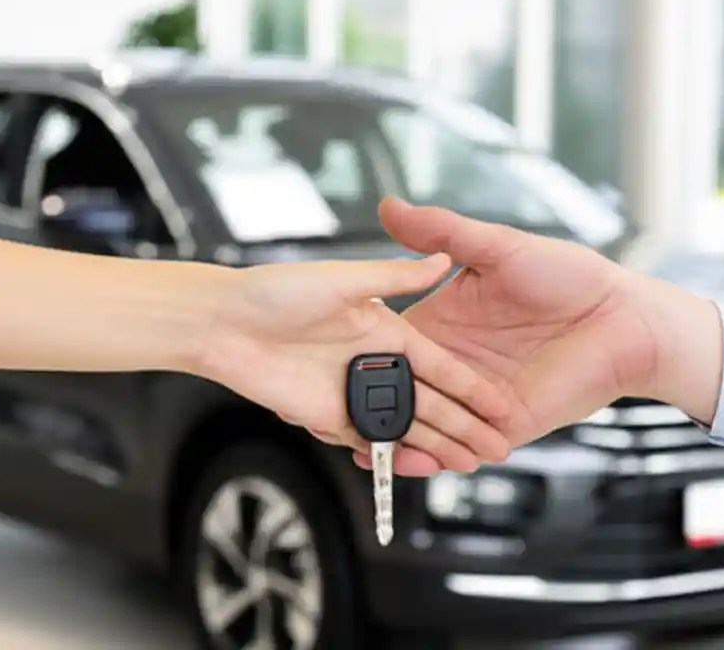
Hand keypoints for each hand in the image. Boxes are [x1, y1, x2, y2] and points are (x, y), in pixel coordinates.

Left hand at [194, 254, 512, 474]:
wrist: (222, 323)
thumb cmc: (275, 292)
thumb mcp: (342, 281)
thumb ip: (394, 278)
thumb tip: (443, 258)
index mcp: (385, 330)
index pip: (440, 365)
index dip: (472, 387)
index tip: (502, 404)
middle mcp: (373, 362)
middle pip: (429, 401)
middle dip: (464, 424)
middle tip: (497, 446)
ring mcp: (350, 391)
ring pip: (403, 425)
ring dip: (436, 444)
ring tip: (469, 462)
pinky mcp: (325, 415)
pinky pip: (365, 439)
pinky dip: (392, 453)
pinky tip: (419, 466)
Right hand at [355, 199, 722, 468]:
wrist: (625, 315)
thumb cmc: (568, 275)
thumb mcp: (495, 247)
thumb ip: (440, 233)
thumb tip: (386, 206)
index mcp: (444, 322)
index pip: (391, 346)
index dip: (356, 357)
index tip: (318, 364)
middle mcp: (456, 363)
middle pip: (400, 392)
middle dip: (365, 408)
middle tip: (321, 419)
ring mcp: (480, 398)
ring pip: (427, 425)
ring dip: (394, 438)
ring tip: (356, 449)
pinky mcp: (508, 424)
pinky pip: (465, 445)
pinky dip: (436, 458)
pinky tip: (409, 460)